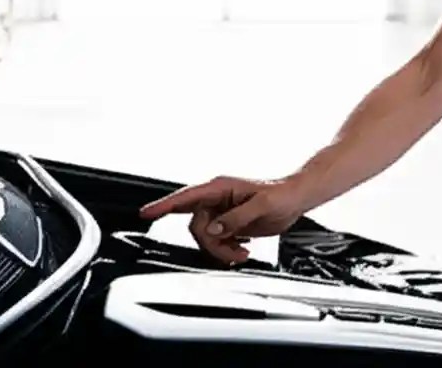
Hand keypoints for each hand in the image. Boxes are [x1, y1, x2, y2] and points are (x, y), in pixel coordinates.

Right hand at [138, 175, 310, 264]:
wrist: (296, 199)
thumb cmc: (283, 195)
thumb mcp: (262, 206)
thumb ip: (236, 218)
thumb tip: (215, 229)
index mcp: (220, 188)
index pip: (185, 197)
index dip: (163, 206)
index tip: (145, 214)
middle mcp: (217, 199)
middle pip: (196, 227)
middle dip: (213, 245)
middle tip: (236, 252)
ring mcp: (222, 212)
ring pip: (206, 237)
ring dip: (222, 250)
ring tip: (243, 253)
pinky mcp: (229, 223)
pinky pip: (216, 241)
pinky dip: (227, 249)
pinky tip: (243, 248)